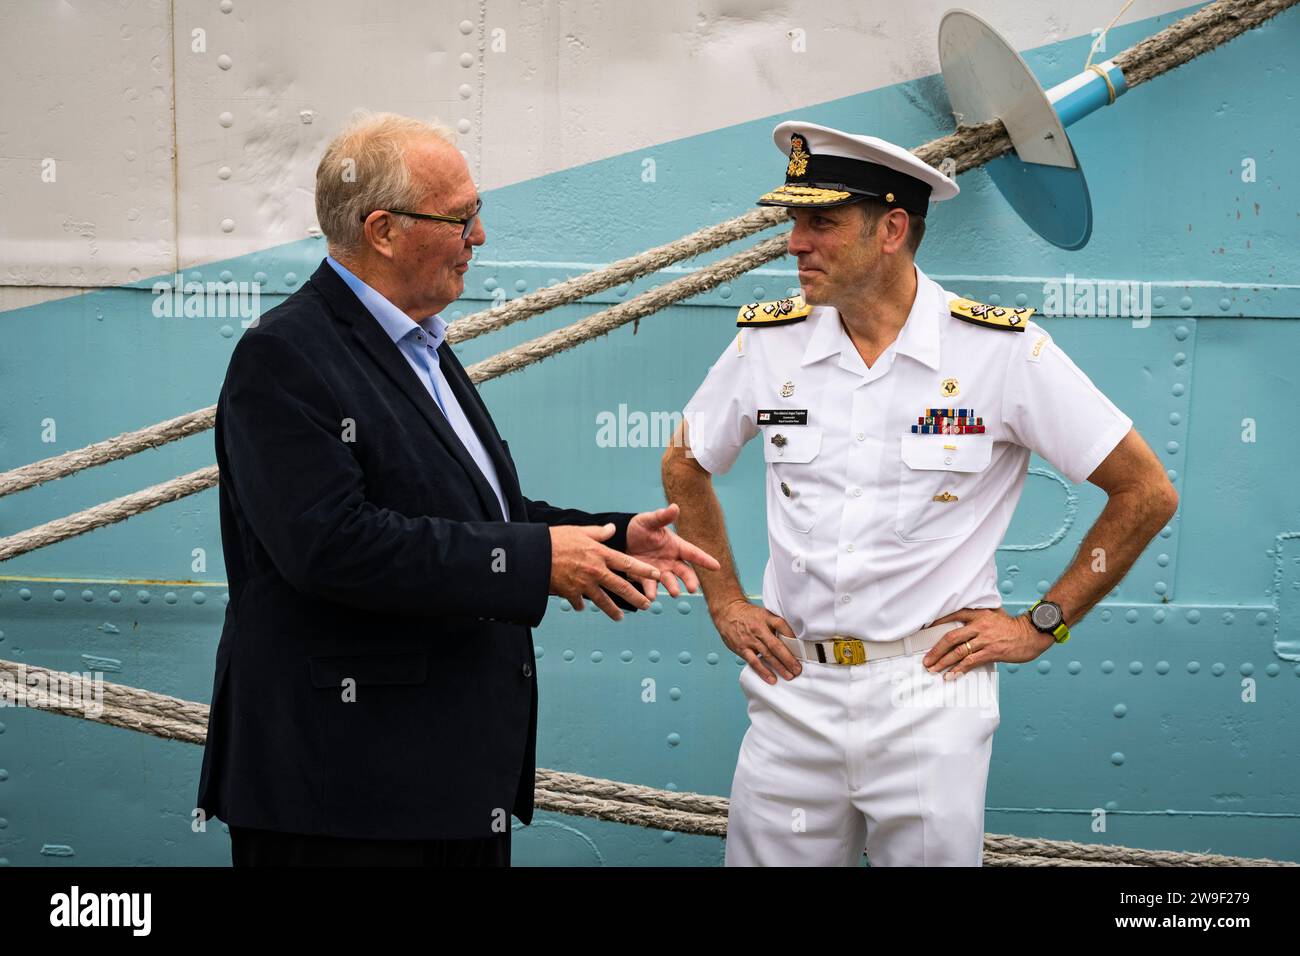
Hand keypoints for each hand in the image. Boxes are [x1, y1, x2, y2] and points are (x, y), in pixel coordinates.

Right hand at [548, 524, 659, 620]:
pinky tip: (582, 606)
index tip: (656, 576)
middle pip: (621, 587)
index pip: (627, 563)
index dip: (643, 571)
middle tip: (647, 605)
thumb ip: (598, 532)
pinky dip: (581, 604)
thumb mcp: (580, 531)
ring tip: (620, 617)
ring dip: (613, 610)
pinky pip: (579, 602)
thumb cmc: (556, 539)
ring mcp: (584, 584)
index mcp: (600, 554)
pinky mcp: (571, 593)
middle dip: (636, 597)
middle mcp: (596, 571)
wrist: (535, 554)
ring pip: (604, 601)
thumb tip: (612, 528)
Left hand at [624, 503, 721, 600]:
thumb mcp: (649, 521)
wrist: (621, 539)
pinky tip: (650, 597)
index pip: (693, 553)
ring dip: (673, 587)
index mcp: (676, 546)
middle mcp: (671, 561)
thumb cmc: (640, 528)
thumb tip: (674, 507)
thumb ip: (662, 517)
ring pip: (670, 581)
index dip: (705, 559)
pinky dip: (651, 592)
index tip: (717, 566)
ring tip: (674, 593)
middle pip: (685, 572)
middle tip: (693, 588)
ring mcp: (659, 571)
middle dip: (690, 581)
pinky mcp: (646, 578)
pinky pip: (650, 586)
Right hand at [714, 598, 801, 683]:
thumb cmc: (747, 614)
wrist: (727, 612)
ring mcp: (750, 640)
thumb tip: (791, 638)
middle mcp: (759, 629)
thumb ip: (775, 624)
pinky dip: (763, 671)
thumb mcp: (763, 613)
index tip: (801, 647)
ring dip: (780, 667)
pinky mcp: (742, 648)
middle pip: (777, 645)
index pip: (782, 626)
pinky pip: (754, 662)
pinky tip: (771, 678)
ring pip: (767, 655)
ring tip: (789, 675)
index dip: (792, 636)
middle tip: (798, 669)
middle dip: (789, 659)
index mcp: (766, 618)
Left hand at [921, 607, 1054, 679]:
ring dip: (943, 662)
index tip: (924, 631)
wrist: (1032, 633)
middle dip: (936, 650)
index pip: (952, 616)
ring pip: (958, 651)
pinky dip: (959, 669)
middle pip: (950, 638)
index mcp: (978, 614)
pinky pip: (971, 661)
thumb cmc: (1012, 627)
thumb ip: (978, 619)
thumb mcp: (994, 615)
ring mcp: (985, 639)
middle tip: (926, 660)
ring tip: (934, 669)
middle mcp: (979, 625)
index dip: (936, 623)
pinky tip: (951, 675)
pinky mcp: (992, 652)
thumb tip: (961, 629)